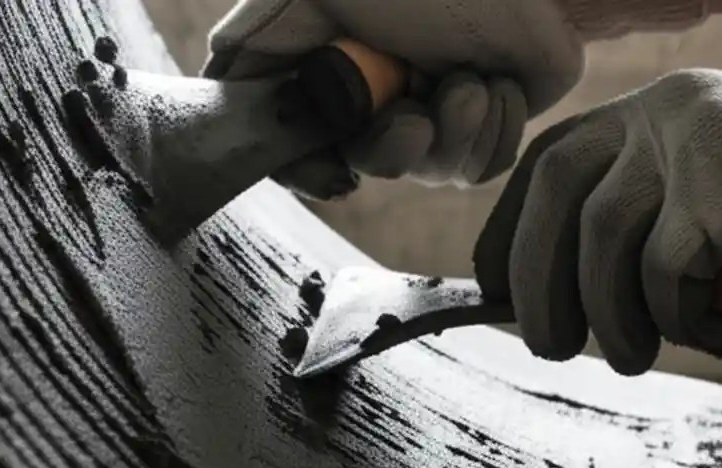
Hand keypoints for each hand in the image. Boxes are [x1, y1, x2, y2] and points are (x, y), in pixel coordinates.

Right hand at [203, 0, 587, 198]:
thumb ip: (254, 39)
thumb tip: (222, 89)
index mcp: (331, 67)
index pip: (294, 142)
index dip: (306, 168)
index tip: (335, 168)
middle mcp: (377, 94)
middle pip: (367, 166)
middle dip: (394, 148)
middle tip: (417, 107)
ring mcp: (434, 110)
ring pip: (428, 173)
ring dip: (454, 132)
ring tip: (471, 79)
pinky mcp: (489, 120)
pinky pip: (482, 167)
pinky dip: (494, 129)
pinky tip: (500, 83)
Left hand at [474, 69, 721, 374]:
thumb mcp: (684, 219)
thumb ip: (616, 240)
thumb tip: (530, 303)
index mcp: (636, 117)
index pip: (544, 168)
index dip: (510, 234)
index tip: (498, 297)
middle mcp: (659, 108)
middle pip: (558, 192)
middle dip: (540, 284)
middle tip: (554, 350)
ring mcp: (701, 128)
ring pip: (607, 231)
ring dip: (611, 316)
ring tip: (636, 358)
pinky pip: (672, 259)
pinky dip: (679, 315)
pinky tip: (721, 330)